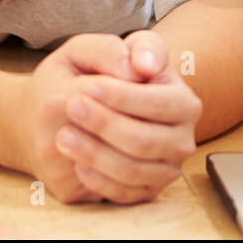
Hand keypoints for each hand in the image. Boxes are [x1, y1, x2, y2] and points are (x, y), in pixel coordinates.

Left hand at [10, 32, 200, 203]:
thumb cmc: (84, 80)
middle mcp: (180, 134)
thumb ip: (113, 49)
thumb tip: (143, 67)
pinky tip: (76, 162)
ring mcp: (167, 165)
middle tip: (72, 109)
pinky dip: (98, 180)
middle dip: (106, 125)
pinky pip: (124, 193)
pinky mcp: (147, 190)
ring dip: (95, 154)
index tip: (89, 87)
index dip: (124, 97)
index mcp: (180, 98)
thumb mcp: (89, 52)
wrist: (62, 116)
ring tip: (63, 136)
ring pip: (134, 169)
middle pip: (146, 139)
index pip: (159, 102)